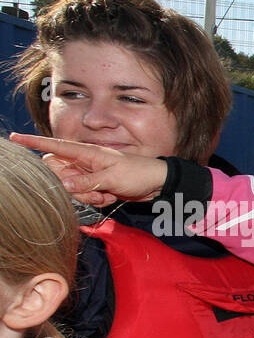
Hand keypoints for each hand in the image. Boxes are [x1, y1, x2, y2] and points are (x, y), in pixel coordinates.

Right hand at [9, 133, 168, 205]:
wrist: (156, 183)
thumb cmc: (137, 173)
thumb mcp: (112, 178)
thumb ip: (87, 183)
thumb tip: (64, 185)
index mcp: (86, 152)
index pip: (55, 146)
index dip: (34, 142)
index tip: (15, 138)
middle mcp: (83, 162)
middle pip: (59, 173)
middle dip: (71, 186)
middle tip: (93, 190)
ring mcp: (89, 175)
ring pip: (71, 188)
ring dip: (87, 196)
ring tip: (106, 193)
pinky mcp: (95, 186)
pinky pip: (85, 196)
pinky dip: (96, 199)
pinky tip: (111, 195)